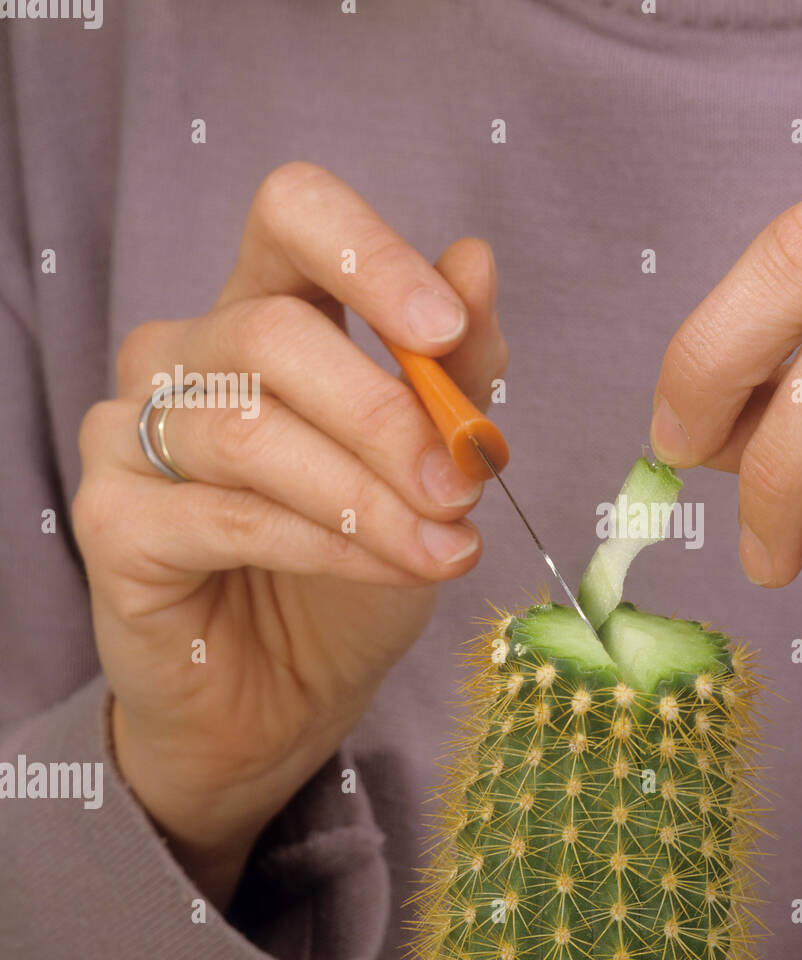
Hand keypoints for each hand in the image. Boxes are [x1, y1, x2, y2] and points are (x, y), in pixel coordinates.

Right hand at [73, 162, 507, 908]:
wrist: (288, 687)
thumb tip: (477, 259)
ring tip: (444, 546)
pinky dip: (324, 542)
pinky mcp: (110, 519)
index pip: (292, 216)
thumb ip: (456, 370)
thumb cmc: (358, 562)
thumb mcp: (430, 464)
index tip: (444, 327)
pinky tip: (385, 566)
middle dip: (387, 416)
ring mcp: (132, 430)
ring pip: (248, 431)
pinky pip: (225, 516)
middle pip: (273, 334)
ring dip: (367, 495)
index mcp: (267, 310)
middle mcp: (186, 352)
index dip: (368, 255)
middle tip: (462, 487)